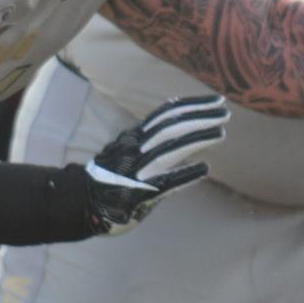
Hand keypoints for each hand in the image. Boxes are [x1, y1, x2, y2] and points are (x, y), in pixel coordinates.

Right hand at [83, 94, 227, 234]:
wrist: (79, 202)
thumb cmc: (107, 178)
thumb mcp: (126, 150)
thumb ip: (149, 140)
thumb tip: (177, 128)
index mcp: (134, 137)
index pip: (166, 115)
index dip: (191, 105)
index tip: (214, 100)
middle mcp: (136, 149)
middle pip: (171, 127)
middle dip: (199, 117)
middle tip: (224, 111)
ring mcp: (136, 170)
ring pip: (170, 149)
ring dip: (197, 139)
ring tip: (220, 133)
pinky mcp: (138, 194)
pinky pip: (164, 183)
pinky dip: (185, 174)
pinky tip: (204, 168)